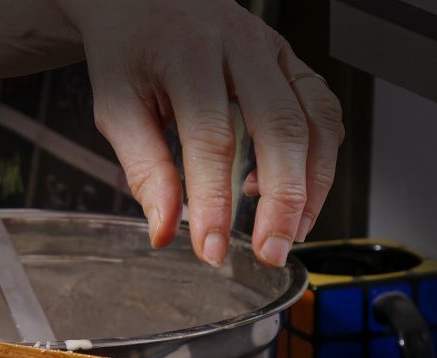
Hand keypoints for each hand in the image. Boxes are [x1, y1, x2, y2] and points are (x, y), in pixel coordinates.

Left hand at [56, 0, 344, 266]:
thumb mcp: (116, 107)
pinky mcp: (289, 62)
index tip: (209, 248)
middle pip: (281, 127)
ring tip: (289, 233)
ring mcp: (274, 50)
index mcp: (188, 53)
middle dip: (282, 200)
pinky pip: (321, 109)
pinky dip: (315, 155)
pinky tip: (282, 189)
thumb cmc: (127, 51)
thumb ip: (143, 169)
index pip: (211, 137)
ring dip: (312, 184)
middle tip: (270, 253)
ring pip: (317, 119)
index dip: (214, 200)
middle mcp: (241, 45)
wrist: (142, 0)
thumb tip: (163, 230)